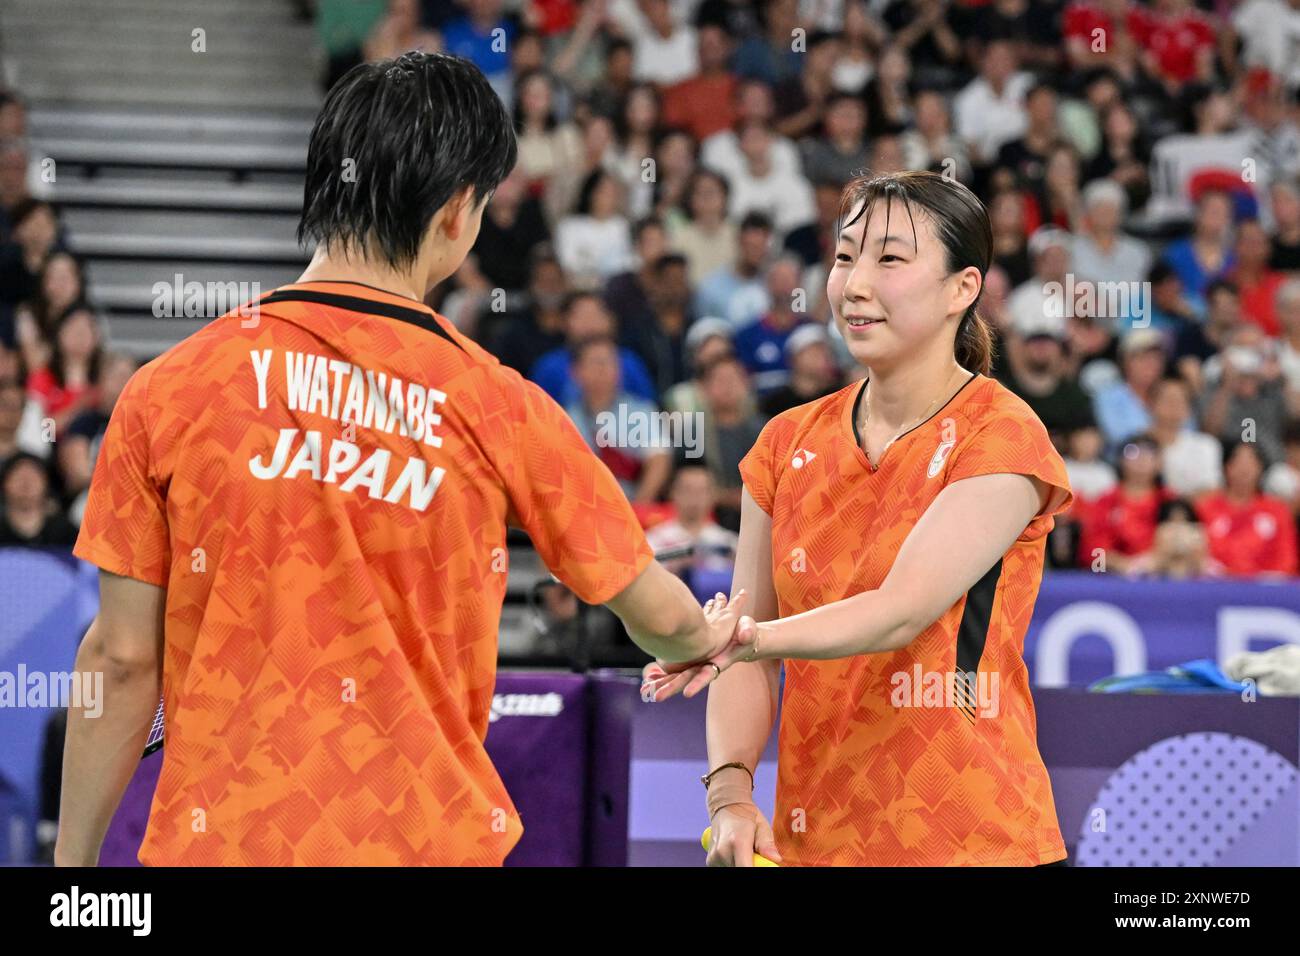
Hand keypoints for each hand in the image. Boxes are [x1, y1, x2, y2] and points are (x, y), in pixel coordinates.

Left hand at [640, 591, 757, 701]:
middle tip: (657, 697)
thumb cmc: (744, 633)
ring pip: (678, 677)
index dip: (698, 683)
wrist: (739, 639)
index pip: (708, 674)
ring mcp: (697, 664)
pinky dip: (662, 675)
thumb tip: (746, 634)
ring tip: (646, 691)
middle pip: (688, 679)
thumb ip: (748, 631)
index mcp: (719, 662)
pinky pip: (675, 670)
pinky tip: (648, 680)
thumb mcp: (748, 630)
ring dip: (664, 684)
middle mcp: (706, 666)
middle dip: (673, 688)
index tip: (687, 694)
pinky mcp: (691, 661)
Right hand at [706, 802, 782, 866]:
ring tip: (744, 852)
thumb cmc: (747, 816)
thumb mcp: (762, 826)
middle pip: (741, 870)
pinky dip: (733, 864)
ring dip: (742, 864)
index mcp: (737, 842)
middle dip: (750, 865)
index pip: (745, 868)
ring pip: (733, 870)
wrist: (726, 806)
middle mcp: (722, 851)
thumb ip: (767, 844)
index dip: (755, 868)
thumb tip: (776, 859)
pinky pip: (725, 868)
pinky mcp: (710, 861)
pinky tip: (735, 854)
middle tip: (754, 854)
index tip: (761, 863)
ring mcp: (714, 857)